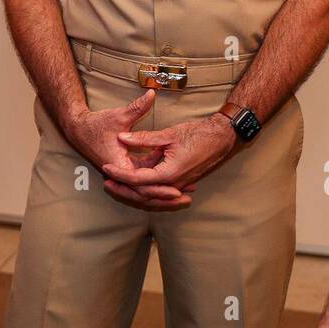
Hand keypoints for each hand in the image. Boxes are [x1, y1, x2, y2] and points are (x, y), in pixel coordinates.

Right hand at [61, 90, 190, 207]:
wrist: (79, 130)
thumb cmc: (97, 124)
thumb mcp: (119, 116)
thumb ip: (137, 107)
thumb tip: (152, 93)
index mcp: (119, 164)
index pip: (141, 184)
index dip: (160, 189)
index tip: (177, 191)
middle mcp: (121, 173)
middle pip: (145, 193)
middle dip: (166, 197)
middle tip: (187, 199)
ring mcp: (123, 173)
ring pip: (144, 190)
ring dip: (162, 192)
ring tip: (186, 194)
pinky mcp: (126, 169)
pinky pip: (142, 181)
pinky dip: (156, 182)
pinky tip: (175, 180)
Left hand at [101, 113, 238, 199]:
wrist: (222, 138)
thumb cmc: (198, 134)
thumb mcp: (169, 134)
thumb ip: (144, 138)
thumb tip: (122, 137)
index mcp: (169, 174)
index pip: (137, 179)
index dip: (119, 174)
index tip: (106, 167)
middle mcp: (173, 184)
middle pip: (142, 193)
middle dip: (122, 189)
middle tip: (106, 182)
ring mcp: (178, 184)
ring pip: (150, 193)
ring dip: (133, 190)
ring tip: (116, 182)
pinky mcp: (180, 180)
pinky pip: (159, 189)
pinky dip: (146, 187)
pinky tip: (135, 181)